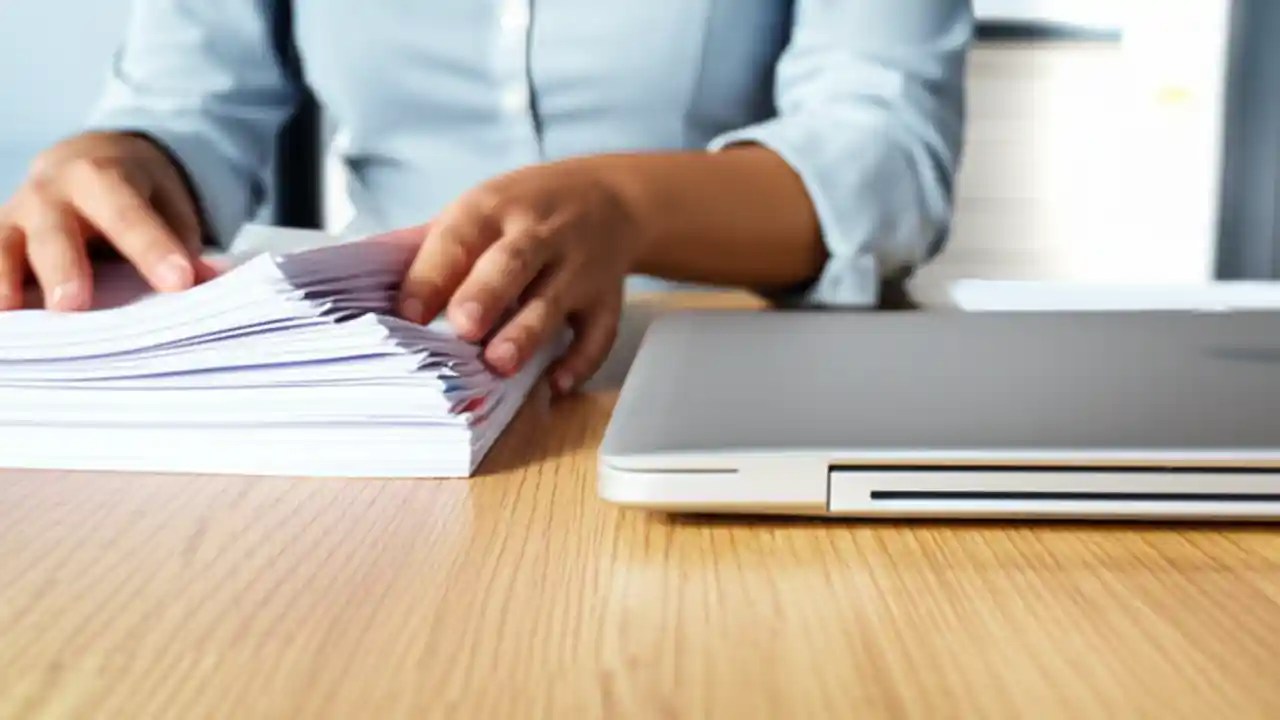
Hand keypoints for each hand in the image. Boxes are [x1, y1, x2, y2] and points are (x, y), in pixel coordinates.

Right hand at [0, 132, 209, 310]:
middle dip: (64, 266)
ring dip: (6, 277)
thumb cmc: (137, 194)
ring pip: (4, 244)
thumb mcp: (168, 204)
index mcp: (102, 176)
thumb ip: (183, 240)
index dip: (152, 248)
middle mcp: (51, 192)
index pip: (128, 213)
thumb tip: (210, 279)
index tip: (178, 283)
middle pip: (55, 229)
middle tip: (73, 304)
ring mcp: (16, 215)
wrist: (87, 160)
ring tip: (9, 312)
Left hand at [397, 158, 643, 393]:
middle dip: (486, 295)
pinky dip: (581, 360)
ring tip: (500, 364)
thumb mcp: (480, 209)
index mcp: (493, 209)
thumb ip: (429, 247)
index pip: (456, 239)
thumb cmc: (525, 211)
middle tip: (462, 328)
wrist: (612, 199)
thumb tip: (361, 273)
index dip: (429, 276)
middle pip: (512, 262)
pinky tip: (557, 384)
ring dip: (527, 332)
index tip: (404, 313)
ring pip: (554, 299)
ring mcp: (578, 265)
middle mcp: (539, 232)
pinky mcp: (607, 297)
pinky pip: (599, 330)